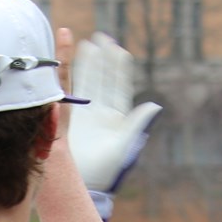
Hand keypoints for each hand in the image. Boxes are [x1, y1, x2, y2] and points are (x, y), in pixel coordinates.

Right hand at [67, 31, 161, 194]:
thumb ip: (137, 124)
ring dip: (86, 64)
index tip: (119, 49)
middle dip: (102, 59)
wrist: (83, 185)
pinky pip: (69, 93)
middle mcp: (100, 112)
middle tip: (100, 37)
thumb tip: (154, 106)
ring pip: (86, 82)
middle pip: (102, 79)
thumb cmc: (106, 170)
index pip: (119, 86)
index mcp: (117, 117)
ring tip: (86, 44)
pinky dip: (68, 78)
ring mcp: (84, 114)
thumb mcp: (125, 146)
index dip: (119, 68)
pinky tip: (67, 63)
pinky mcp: (68, 119)